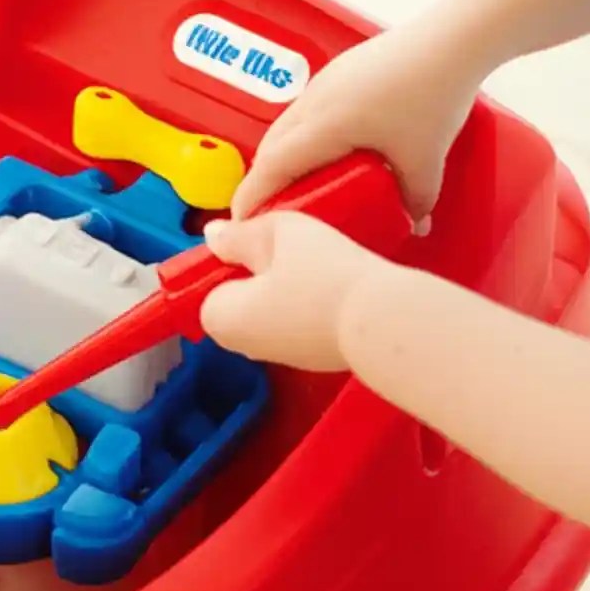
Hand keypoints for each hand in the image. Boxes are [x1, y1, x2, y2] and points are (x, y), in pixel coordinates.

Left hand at [199, 211, 394, 370]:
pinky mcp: (316, 358)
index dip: (230, 259)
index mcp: (222, 318)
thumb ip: (238, 234)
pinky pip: (303, 322)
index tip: (254, 242)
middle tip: (288, 246)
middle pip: (240, 298)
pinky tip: (335, 282)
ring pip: (273, 309)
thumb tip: (213, 236)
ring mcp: (283, 356)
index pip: (207, 285)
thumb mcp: (274, 232)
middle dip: (259, 271)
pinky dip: (313, 302)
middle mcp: (245, 346)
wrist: (382, 319)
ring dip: (288, 285)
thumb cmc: (323, 274)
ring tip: (316, 260)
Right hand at [231, 24, 487, 223]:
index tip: (243, 222)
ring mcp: (324, 83)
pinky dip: (303, 137)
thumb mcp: (425, 162)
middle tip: (273, 211)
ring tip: (301, 184)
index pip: (271, 168)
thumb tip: (414, 223)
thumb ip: (415, 201)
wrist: (453, 41)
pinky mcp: (338, 74)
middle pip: (270, 148)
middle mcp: (315, 101)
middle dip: (264, 182)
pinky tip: (330, 150)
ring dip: (283, 158)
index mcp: (324, 125)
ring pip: (286, 128)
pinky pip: (305, 112)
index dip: (251, 199)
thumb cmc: (434, 89)